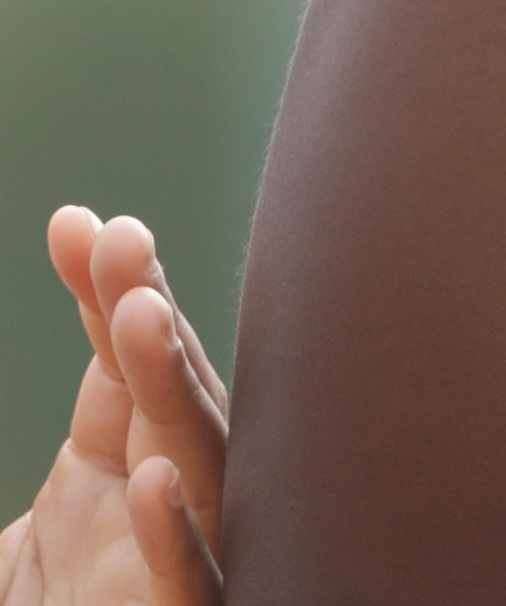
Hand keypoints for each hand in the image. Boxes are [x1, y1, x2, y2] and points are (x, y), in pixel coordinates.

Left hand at [0, 211, 225, 605]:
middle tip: (117, 243)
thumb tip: (46, 403)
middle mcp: (152, 515)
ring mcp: (170, 572)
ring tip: (136, 316)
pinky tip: (155, 479)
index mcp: (104, 489)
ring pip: (199, 467)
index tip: (76, 224)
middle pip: (164, 395)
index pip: (115, 371)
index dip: (104, 293)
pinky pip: (196, 586)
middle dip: (144, 311)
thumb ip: (14, 496)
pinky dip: (183, 536)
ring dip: (173, 389)